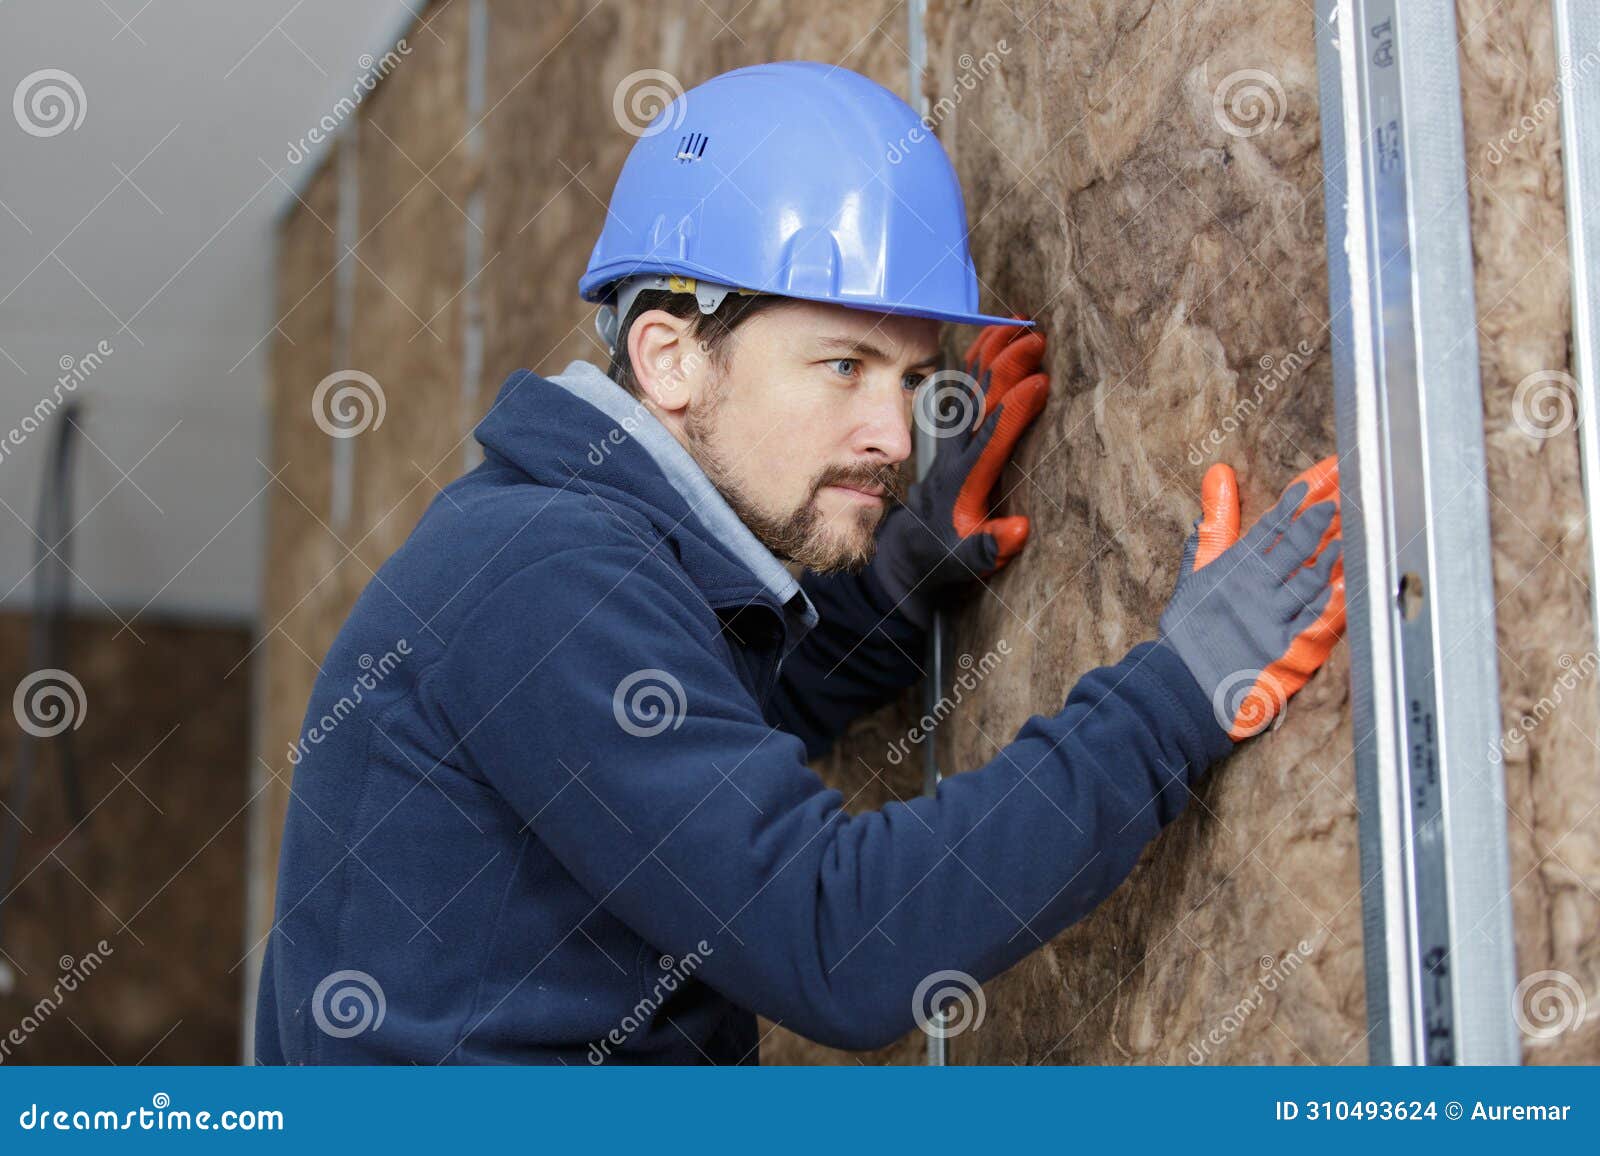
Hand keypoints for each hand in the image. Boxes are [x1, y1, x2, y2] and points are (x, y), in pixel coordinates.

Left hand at [870, 320, 1049, 627]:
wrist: (907, 555)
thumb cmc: (942, 560)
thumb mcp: (964, 562)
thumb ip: (987, 548)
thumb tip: (1019, 530)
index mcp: (965, 481)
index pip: (991, 439)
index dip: (1014, 411)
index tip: (1039, 382)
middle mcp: (956, 455)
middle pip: (981, 404)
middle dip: (1007, 369)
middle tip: (1035, 339)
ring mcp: (952, 444)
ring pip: (971, 390)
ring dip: (992, 355)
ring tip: (1017, 323)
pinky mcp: (953, 440)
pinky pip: (965, 393)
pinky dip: (979, 363)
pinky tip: (994, 339)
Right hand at [1159, 456, 1345, 739]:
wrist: (1184, 683)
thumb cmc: (1186, 631)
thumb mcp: (1192, 578)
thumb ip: (1210, 535)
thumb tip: (1210, 496)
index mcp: (1231, 571)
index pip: (1267, 529)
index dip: (1291, 506)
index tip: (1308, 489)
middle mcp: (1255, 590)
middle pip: (1295, 548)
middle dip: (1317, 523)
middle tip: (1336, 503)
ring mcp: (1273, 618)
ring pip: (1311, 580)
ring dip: (1331, 558)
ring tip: (1344, 540)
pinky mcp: (1287, 646)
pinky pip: (1316, 618)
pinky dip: (1331, 600)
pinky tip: (1342, 585)